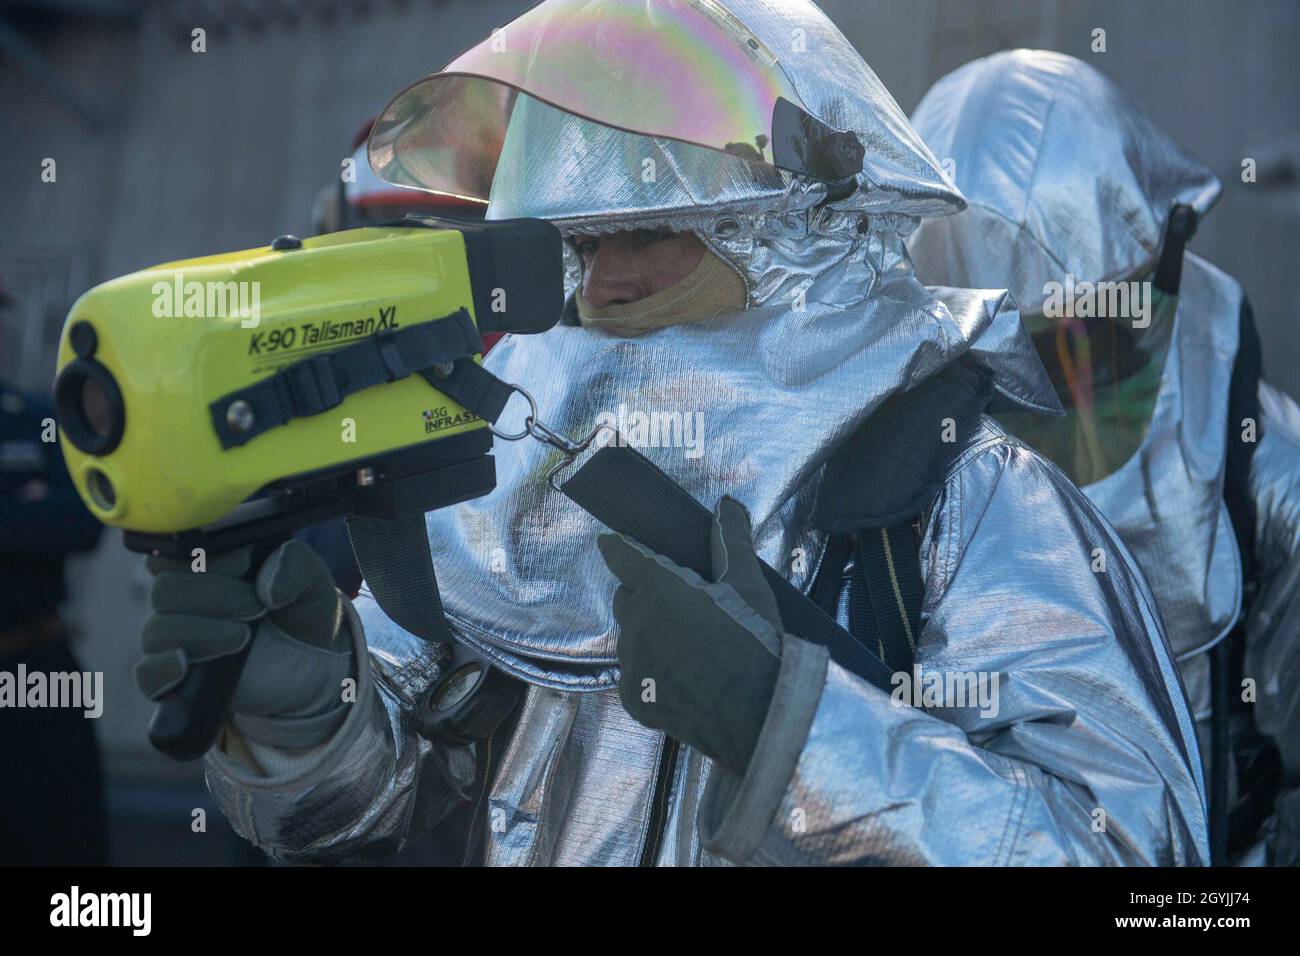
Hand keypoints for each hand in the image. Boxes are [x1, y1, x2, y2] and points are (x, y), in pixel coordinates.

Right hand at [133, 539, 353, 748]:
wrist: (318, 661)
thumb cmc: (304, 609)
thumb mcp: (312, 578)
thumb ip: (294, 564)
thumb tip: (267, 588)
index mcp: (207, 565)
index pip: (172, 552)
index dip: (202, 557)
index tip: (244, 564)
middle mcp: (185, 599)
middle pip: (164, 591)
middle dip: (214, 596)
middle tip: (257, 606)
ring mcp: (178, 640)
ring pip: (156, 631)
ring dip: (202, 631)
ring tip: (244, 636)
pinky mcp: (180, 678)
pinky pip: (146, 675)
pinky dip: (161, 669)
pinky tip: (185, 666)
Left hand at [598, 496, 782, 776]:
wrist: (760, 714)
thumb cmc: (755, 642)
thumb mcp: (749, 585)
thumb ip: (732, 541)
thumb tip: (727, 505)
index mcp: (658, 588)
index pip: (619, 555)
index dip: (620, 548)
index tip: (619, 544)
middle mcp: (634, 624)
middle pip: (625, 597)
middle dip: (644, 594)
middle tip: (681, 604)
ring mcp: (631, 665)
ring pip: (630, 638)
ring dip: (649, 635)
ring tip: (689, 647)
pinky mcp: (633, 699)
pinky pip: (635, 675)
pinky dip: (652, 673)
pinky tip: (685, 679)